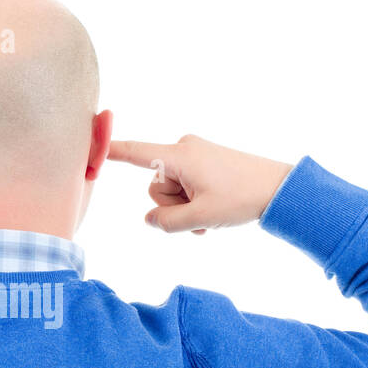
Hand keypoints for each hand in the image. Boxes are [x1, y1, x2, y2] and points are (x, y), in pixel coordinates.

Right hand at [107, 135, 292, 234]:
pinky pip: (185, 187)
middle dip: (172, 206)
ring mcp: (194, 155)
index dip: (110, 151)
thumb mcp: (199, 218)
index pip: (135, 153)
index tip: (88, 145)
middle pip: (156, 187)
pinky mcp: (204, 162)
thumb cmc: (241, 198)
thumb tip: (150, 219)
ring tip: (209, 216)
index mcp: (178, 155)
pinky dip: (193, 204)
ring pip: (171, 192)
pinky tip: (210, 215)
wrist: (279, 188)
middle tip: (201, 215)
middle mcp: (183, 149)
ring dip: (185, 209)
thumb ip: (166, 222)